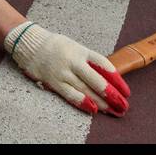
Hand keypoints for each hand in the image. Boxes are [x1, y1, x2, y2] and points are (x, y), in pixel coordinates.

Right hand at [5, 21, 130, 116]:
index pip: (104, 64)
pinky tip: (93, 109)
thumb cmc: (56, 47)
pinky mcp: (53, 81)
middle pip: (97, 80)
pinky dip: (82, 102)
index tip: (126, 91)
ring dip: (101, 102)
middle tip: (124, 105)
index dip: (117, 79)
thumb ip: (89, 61)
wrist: (29, 43)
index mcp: (81, 50)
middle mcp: (73, 61)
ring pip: (86, 90)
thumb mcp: (75, 47)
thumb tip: (108, 78)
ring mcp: (63, 72)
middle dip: (112, 94)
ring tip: (113, 111)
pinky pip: (70, 94)